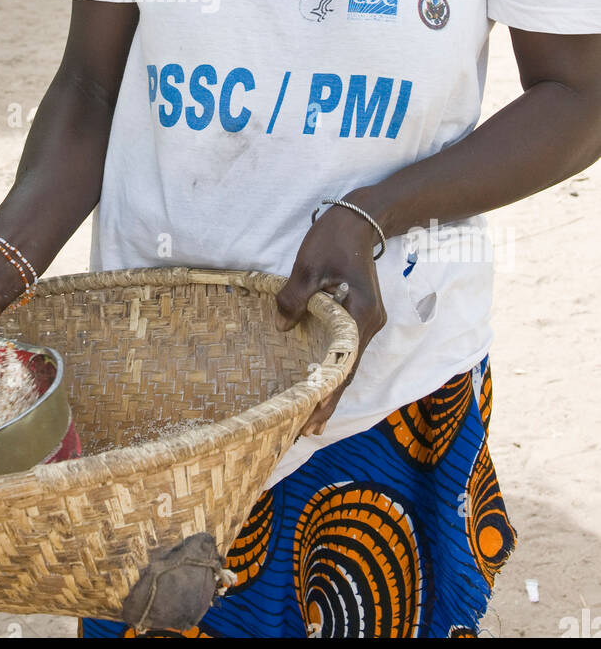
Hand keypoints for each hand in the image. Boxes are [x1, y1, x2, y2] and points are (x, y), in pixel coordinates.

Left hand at [275, 202, 385, 435]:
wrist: (361, 217)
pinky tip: (319, 382)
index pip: (344, 365)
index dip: (327, 394)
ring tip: (311, 417)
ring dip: (331, 388)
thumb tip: (280, 327)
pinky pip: (346, 349)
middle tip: (305, 431)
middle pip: (348, 370)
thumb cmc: (335, 238)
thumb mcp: (309, 264)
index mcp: (360, 314)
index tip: (310, 418)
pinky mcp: (359, 315)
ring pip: (348, 362)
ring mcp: (366, 320)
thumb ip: (295, 296)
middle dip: (328, 400)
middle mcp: (369, 323)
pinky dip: (333, 369)